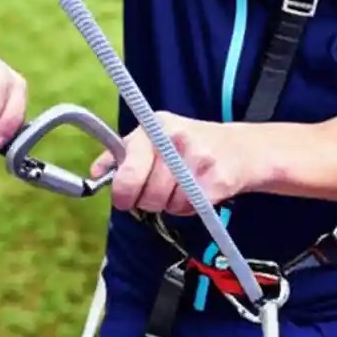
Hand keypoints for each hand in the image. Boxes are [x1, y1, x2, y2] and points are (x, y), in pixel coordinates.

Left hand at [89, 111, 252, 214]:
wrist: (240, 147)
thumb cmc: (187, 144)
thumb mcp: (152, 139)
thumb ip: (121, 154)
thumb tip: (95, 172)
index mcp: (153, 128)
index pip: (128, 171)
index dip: (123, 192)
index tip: (124, 198)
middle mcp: (175, 139)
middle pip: (147, 194)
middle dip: (147, 201)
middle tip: (153, 195)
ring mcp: (198, 158)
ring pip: (168, 204)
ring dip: (170, 204)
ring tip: (179, 188)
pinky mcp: (217, 179)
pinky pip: (189, 208)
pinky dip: (188, 208)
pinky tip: (195, 193)